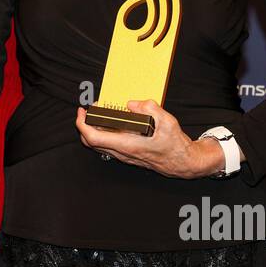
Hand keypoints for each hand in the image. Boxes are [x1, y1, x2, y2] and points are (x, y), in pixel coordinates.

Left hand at [75, 99, 221, 178]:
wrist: (184, 163)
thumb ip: (149, 108)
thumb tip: (132, 104)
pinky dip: (104, 133)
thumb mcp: (167, 122)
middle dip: (84, 125)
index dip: (82, 124)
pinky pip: (108, 145)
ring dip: (94, 129)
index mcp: (128, 145)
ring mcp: (124, 156)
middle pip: (90, 142)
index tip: (82, 112)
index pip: (94, 138)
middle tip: (88, 110)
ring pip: (98, 145)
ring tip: (100, 113)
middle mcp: (122, 153)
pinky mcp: (127, 155)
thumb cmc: (176, 145)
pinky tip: (113, 122)